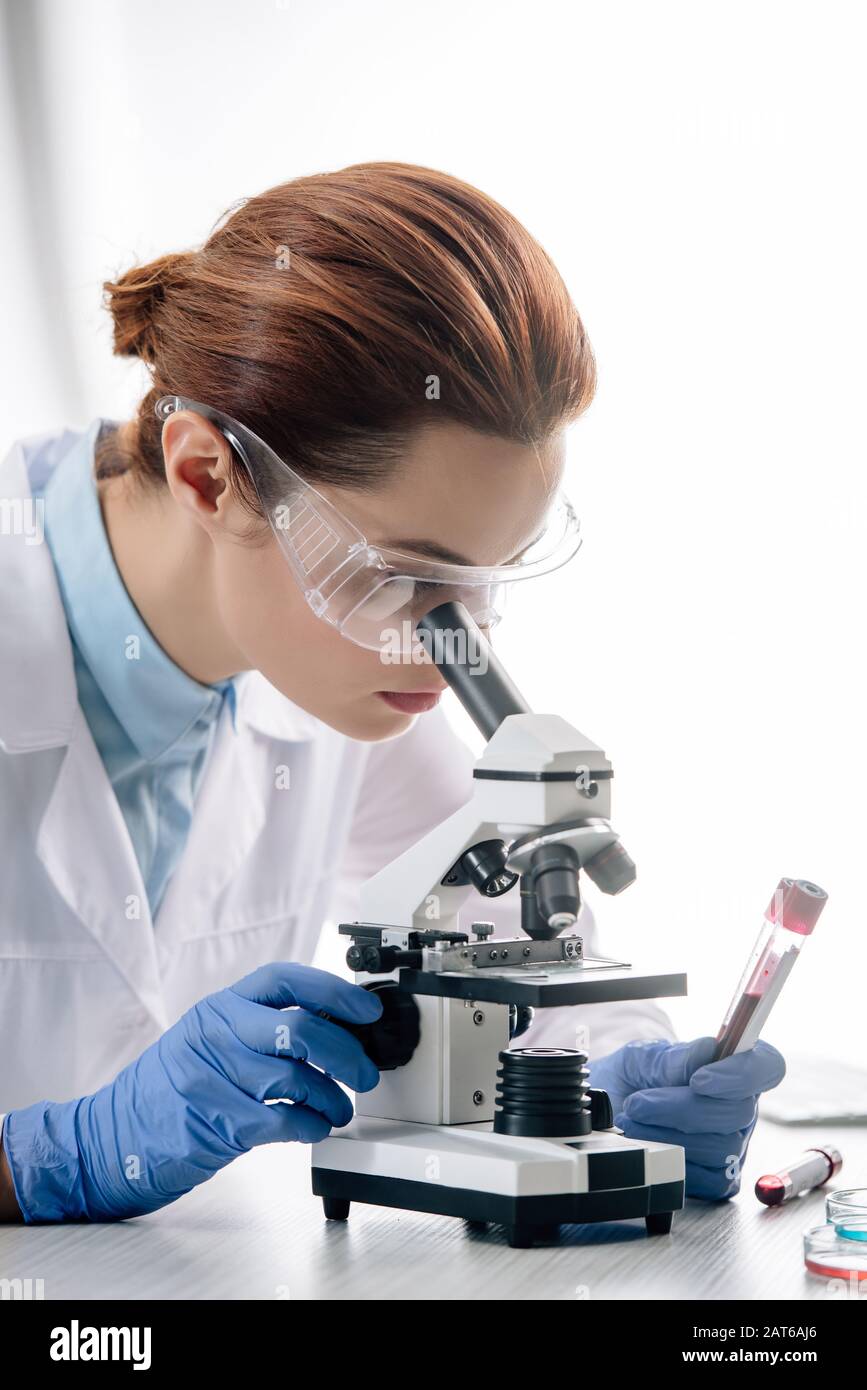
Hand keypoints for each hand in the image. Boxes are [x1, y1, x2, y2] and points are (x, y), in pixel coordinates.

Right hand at [3, 962, 381, 1222]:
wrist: (113, 1136)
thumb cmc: (171, 1088)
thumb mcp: (210, 1039)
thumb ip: (260, 1027)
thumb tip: (334, 1028)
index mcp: (219, 1007)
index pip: (286, 979)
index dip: (334, 991)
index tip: (367, 1009)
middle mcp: (217, 1034)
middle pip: (300, 1029)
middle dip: (346, 1052)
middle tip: (365, 1072)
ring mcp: (214, 1077)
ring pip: (297, 1078)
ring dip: (333, 1097)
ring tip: (339, 1108)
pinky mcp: (217, 1123)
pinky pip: (284, 1119)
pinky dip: (312, 1125)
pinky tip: (315, 1126)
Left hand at [589, 1036, 785, 1199]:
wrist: (610, 1107)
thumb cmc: (635, 1076)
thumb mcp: (644, 1057)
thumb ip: (673, 1056)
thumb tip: (706, 1051)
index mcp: (734, 1070)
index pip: (768, 1066)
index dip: (742, 1073)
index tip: (699, 1079)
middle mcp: (742, 1109)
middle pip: (738, 1112)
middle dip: (682, 1108)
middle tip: (638, 1102)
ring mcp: (734, 1147)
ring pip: (722, 1148)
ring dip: (668, 1135)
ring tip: (632, 1121)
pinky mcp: (719, 1180)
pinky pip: (709, 1180)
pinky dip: (671, 1163)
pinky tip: (646, 1146)